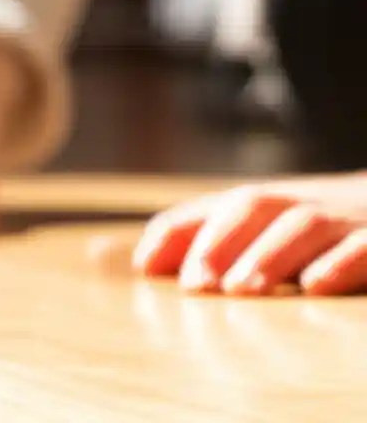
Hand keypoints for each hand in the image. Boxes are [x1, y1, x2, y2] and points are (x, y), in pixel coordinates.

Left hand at [132, 177, 366, 294]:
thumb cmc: (330, 236)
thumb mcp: (273, 234)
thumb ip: (215, 243)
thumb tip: (145, 263)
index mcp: (278, 202)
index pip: (218, 206)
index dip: (179, 230)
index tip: (145, 269)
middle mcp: (310, 202)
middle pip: (257, 206)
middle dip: (218, 242)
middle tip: (194, 286)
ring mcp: (351, 217)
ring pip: (306, 224)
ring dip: (269, 254)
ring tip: (239, 290)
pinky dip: (341, 261)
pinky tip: (314, 285)